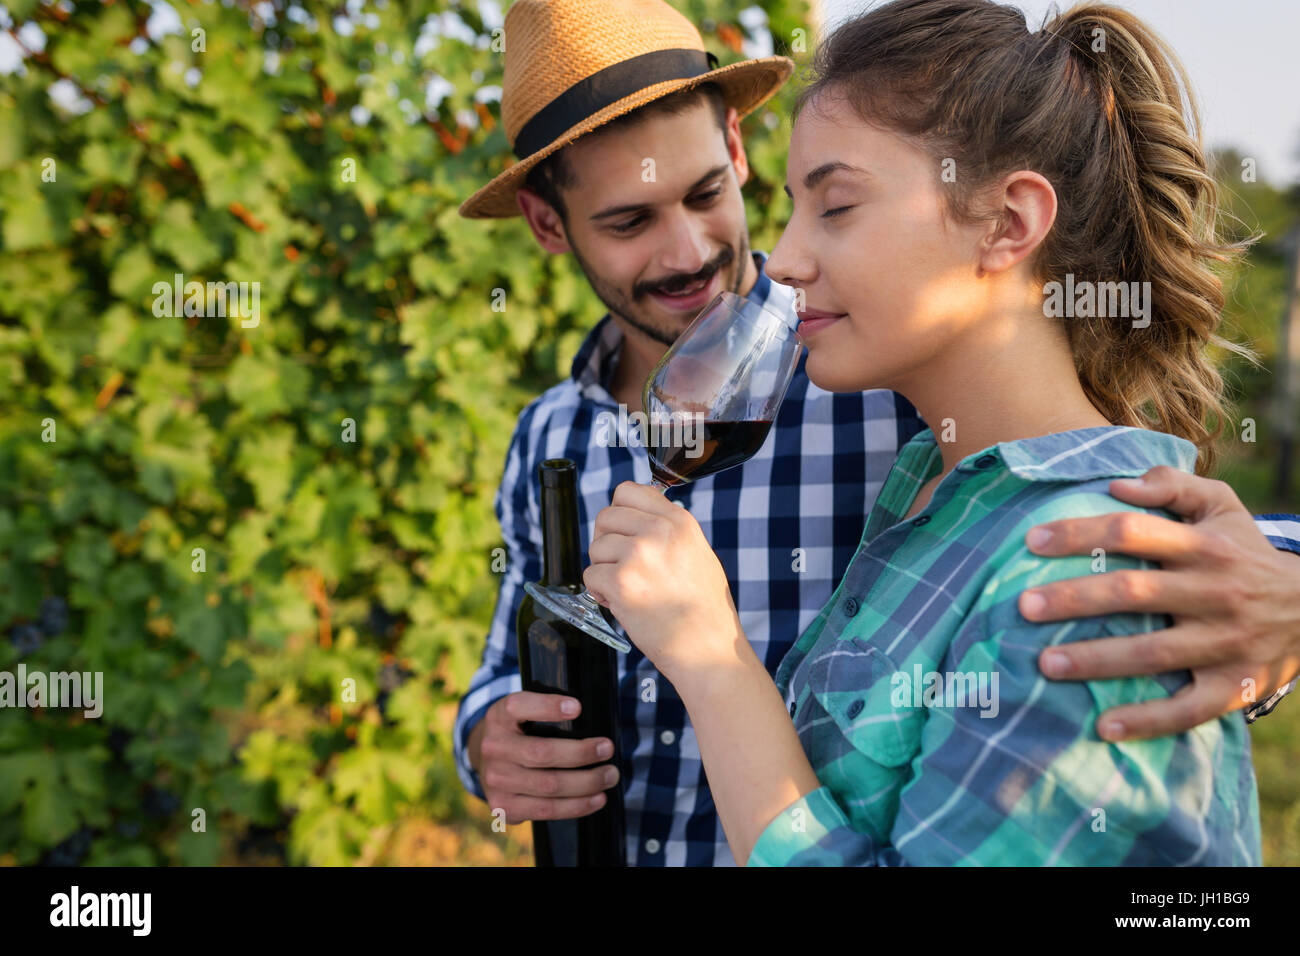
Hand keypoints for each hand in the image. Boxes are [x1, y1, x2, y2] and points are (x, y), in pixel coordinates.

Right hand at [469, 692, 618, 821]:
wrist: (484, 760)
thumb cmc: (518, 732)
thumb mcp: (522, 712)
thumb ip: (546, 711)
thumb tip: (592, 720)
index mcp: (499, 716)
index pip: (519, 707)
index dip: (547, 707)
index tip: (577, 707)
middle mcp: (493, 748)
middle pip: (542, 753)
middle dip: (581, 752)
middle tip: (608, 749)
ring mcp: (495, 780)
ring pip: (549, 786)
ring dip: (587, 782)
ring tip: (609, 776)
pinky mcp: (503, 806)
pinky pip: (546, 810)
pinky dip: (577, 806)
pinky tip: (596, 799)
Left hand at [584, 481, 742, 680]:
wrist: (707, 648)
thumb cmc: (703, 608)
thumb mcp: (698, 552)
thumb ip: (668, 531)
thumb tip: (637, 518)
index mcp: (678, 521)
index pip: (627, 491)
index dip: (619, 513)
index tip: (624, 533)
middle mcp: (658, 531)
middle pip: (605, 517)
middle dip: (606, 542)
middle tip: (621, 566)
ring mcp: (637, 555)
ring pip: (595, 548)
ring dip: (603, 569)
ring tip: (628, 589)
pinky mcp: (620, 582)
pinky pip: (590, 575)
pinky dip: (599, 592)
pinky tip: (622, 604)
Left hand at [1019, 465, 1299, 740]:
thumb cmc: (1242, 551)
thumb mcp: (1221, 506)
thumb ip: (1172, 486)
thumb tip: (1116, 485)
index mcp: (1203, 546)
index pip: (1132, 532)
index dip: (1080, 534)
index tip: (1030, 541)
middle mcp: (1213, 593)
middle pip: (1134, 592)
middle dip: (1075, 599)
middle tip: (1023, 606)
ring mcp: (1224, 643)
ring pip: (1153, 654)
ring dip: (1097, 660)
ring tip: (1045, 664)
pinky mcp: (1234, 686)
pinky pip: (1188, 709)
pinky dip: (1146, 721)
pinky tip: (1103, 727)